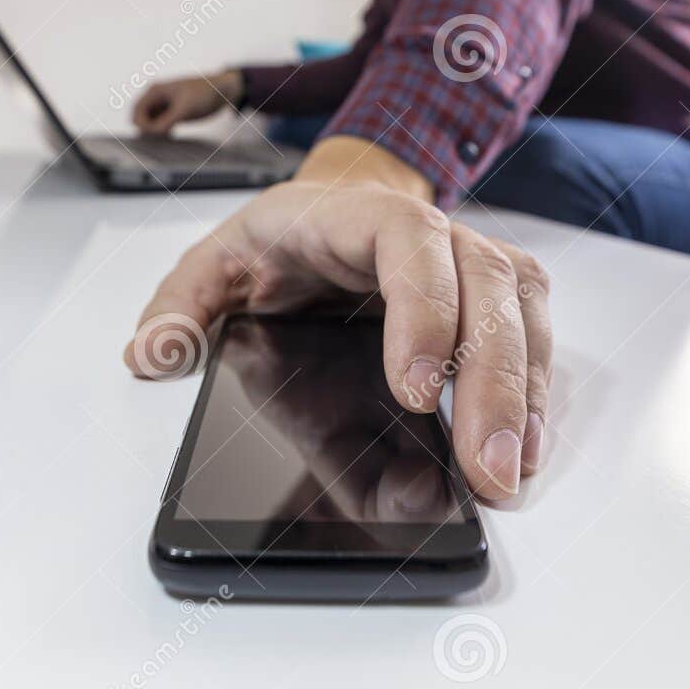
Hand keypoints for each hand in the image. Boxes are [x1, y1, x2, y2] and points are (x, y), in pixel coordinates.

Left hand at [123, 173, 550, 501]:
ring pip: (521, 312)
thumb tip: (153, 355)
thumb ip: (181, 307)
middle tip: (481, 466)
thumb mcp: (215, 266)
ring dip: (523, 395)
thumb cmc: (278, 245)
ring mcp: (473, 262)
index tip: (416, 389)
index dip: (424, 310)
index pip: (409, 242)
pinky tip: (524, 450)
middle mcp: (432, 231)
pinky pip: (534, 336)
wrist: (324, 217)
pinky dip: (536, 394)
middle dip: (491, 382)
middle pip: (486, 287)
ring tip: (507, 473)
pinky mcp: (499, 298)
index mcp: (356, 215)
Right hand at [131, 67, 243, 133]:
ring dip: (154, 131)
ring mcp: (165, 105)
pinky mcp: (173, 113)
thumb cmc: (204, 93)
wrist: (223, 90)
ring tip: (167, 136)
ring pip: (150, 123)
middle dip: (147, 129)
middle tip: (162, 138)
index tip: (157, 134)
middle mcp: (157, 98)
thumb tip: (152, 133)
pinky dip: (162, 131)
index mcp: (155, 91)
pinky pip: (160, 125)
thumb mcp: (184, 108)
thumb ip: (166, 121)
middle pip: (141, 118)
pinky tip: (171, 136)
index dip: (143, 126)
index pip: (137, 112)